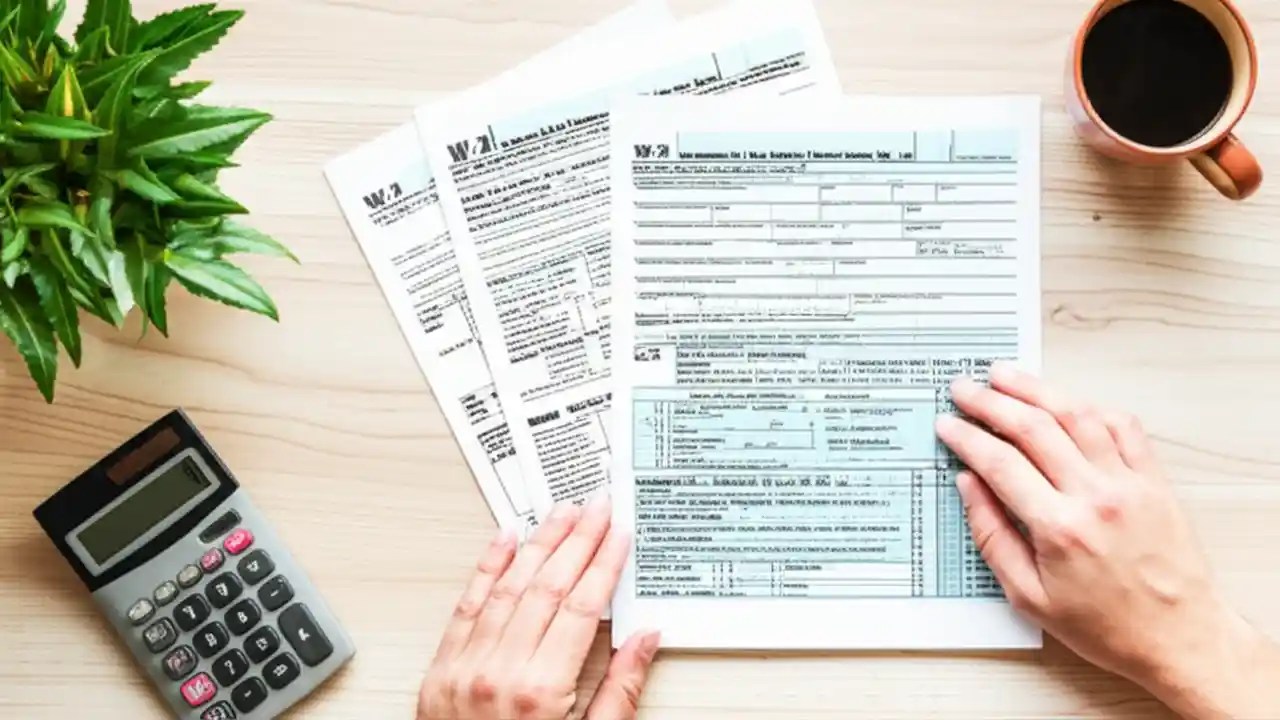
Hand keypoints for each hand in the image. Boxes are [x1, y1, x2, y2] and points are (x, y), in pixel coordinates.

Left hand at [418, 496, 659, 719]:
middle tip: (597, 506)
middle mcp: (499, 673)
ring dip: (537, 543)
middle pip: (547, 586)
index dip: (604, 563)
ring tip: (560, 512)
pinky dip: (485, 569)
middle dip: (577, 539)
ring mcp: (463, 669)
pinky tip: (503, 541)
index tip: (619, 533)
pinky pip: (465, 607)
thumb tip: (646, 640)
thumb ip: (620, 693)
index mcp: (542, 692)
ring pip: (507, 586)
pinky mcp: (438, 673)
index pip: (582, 606)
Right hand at [936, 362, 1274, 718]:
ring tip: (1005, 375)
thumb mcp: (1030, 597)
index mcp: (1059, 527)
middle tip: (964, 388)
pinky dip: (1091, 406)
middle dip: (991, 402)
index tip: (947, 425)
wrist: (1180, 638)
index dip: (967, 437)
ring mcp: (1129, 483)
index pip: (1000, 463)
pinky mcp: (1154, 481)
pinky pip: (1123, 427)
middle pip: (1033, 428)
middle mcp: (1095, 496)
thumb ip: (993, 537)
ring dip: (1036, 389)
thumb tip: (969, 486)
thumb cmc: (1107, 626)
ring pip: (1076, 415)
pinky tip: (1067, 401)